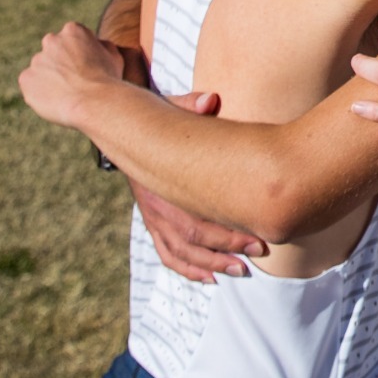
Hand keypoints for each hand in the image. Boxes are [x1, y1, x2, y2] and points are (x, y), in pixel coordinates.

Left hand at [18, 22, 124, 127]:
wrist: (95, 102)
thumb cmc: (108, 80)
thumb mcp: (114, 56)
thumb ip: (102, 46)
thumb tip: (97, 44)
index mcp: (73, 31)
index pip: (71, 39)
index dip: (80, 55)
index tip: (87, 68)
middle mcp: (51, 41)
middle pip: (53, 52)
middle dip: (61, 64)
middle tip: (75, 82)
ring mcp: (36, 60)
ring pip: (42, 70)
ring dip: (51, 79)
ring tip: (68, 96)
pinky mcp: (25, 78)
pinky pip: (31, 86)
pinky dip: (41, 93)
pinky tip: (58, 101)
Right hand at [125, 90, 265, 280]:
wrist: (119, 130)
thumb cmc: (154, 120)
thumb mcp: (167, 109)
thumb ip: (188, 107)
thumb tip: (210, 99)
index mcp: (161, 182)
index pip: (195, 219)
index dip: (227, 233)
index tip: (258, 239)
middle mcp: (154, 205)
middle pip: (190, 239)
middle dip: (226, 250)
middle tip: (258, 254)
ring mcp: (151, 216)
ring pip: (178, 251)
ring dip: (209, 264)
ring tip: (239, 271)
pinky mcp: (152, 221)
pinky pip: (166, 252)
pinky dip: (187, 268)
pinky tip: (210, 277)